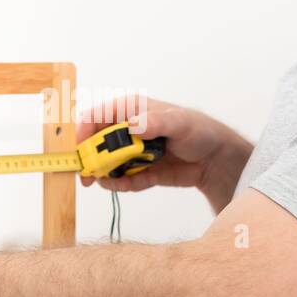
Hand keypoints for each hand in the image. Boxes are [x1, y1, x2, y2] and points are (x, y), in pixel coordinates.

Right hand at [74, 96, 247, 196]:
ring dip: (102, 174)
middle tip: (86, 174)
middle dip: (89, 158)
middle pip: (96, 144)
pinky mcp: (141, 171)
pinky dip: (120, 185)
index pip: (97, 117)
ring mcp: (133, 153)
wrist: (216, 158)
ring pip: (107, 164)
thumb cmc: (199, 130)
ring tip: (104, 182)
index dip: (84, 131)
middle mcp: (127, 131)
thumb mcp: (180, 122)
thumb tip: (135, 124)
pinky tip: (122, 186)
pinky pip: (124, 180)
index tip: (80, 148)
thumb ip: (157, 122)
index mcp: (131, 110)